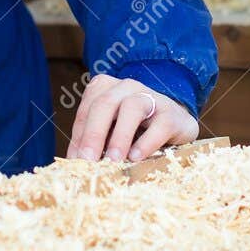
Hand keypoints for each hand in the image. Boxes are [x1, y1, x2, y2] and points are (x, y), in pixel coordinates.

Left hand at [64, 73, 198, 162]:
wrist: (175, 125)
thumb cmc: (135, 129)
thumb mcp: (110, 132)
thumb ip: (93, 142)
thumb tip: (74, 164)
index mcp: (105, 88)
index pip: (86, 111)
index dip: (79, 136)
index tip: (75, 161)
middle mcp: (126, 87)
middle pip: (104, 104)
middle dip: (93, 134)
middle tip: (87, 160)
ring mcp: (150, 96)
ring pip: (131, 108)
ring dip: (120, 136)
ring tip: (113, 160)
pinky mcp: (171, 113)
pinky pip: (159, 125)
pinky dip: (146, 142)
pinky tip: (137, 157)